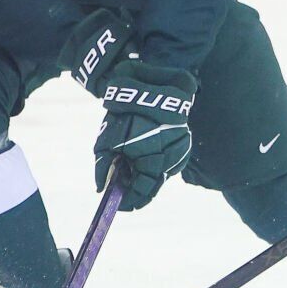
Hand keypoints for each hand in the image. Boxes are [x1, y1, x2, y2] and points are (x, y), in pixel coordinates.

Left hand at [93, 61, 196, 207]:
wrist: (154, 82)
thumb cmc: (127, 109)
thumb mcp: (108, 137)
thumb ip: (104, 165)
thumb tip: (102, 188)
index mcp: (154, 156)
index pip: (144, 191)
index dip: (130, 201)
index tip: (119, 205)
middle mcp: (172, 155)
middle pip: (153, 184)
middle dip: (136, 187)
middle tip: (121, 189)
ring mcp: (181, 148)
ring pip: (161, 173)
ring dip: (146, 173)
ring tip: (130, 169)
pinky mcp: (184, 141)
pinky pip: (169, 161)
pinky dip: (156, 162)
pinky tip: (145, 154)